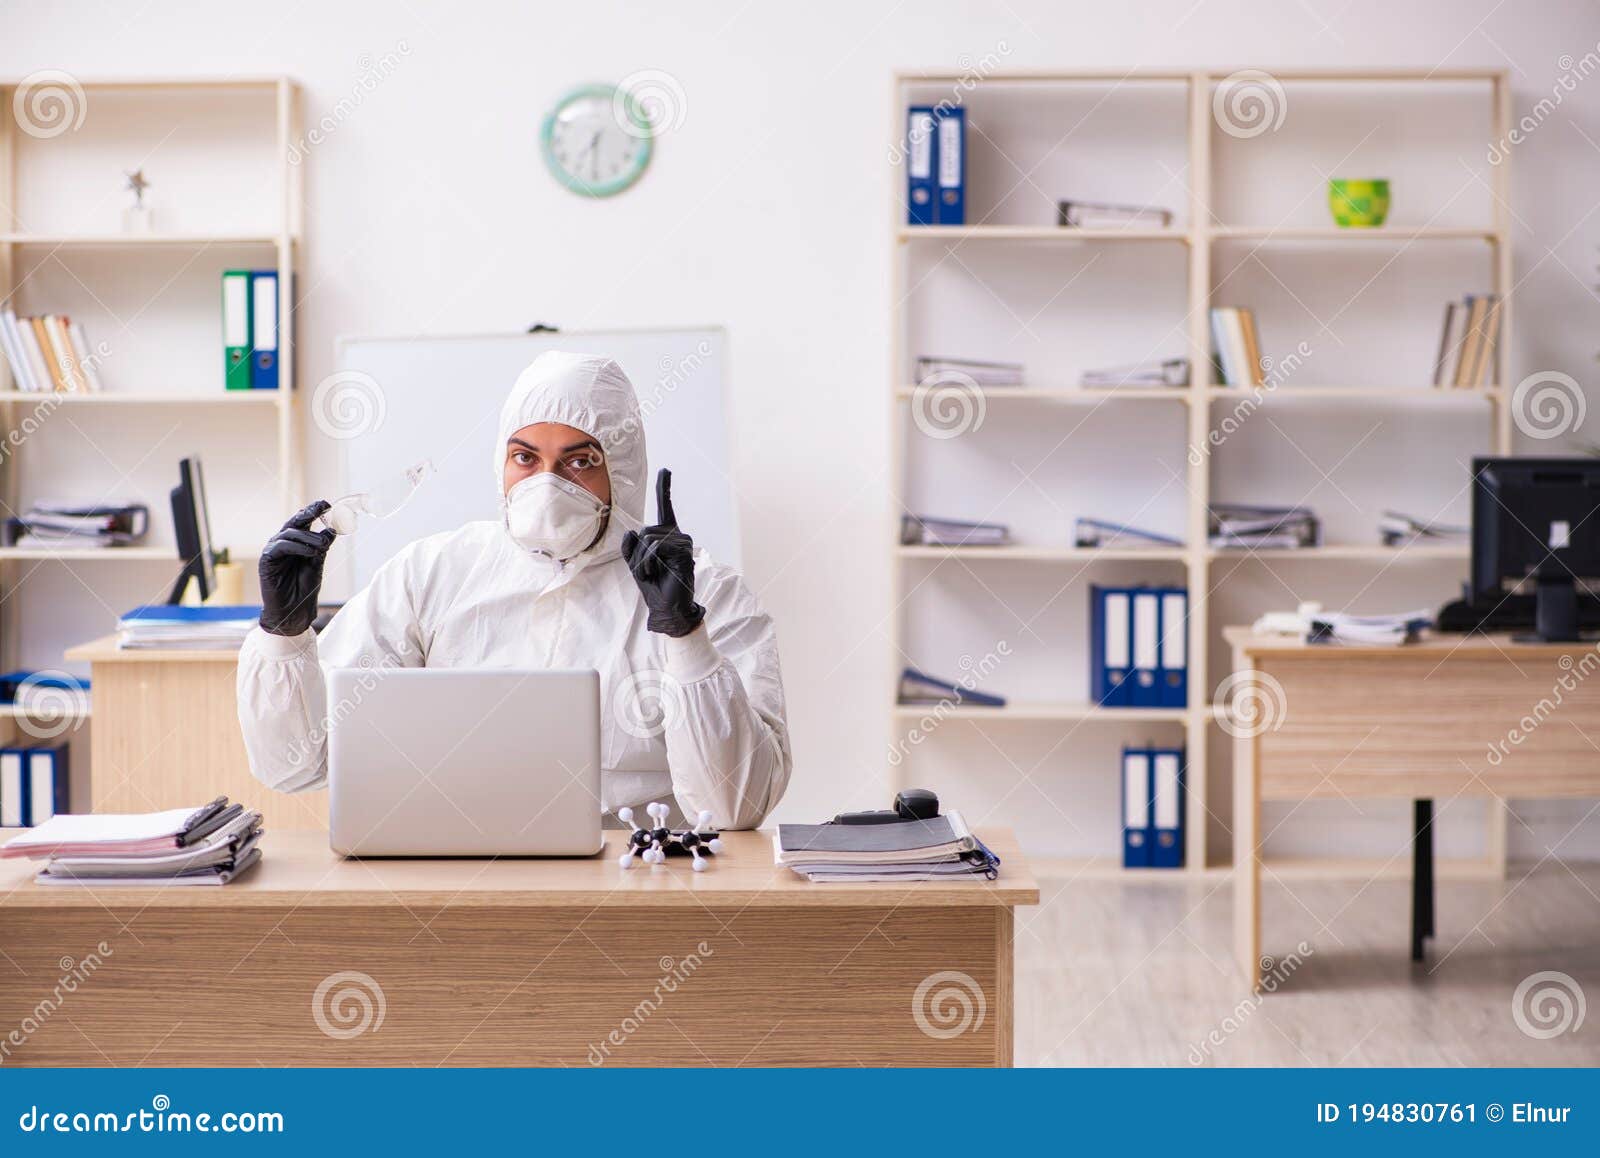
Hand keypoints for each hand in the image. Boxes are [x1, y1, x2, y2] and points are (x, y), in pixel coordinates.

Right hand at [259, 501, 336, 636]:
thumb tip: (332, 528)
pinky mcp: (267, 560)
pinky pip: (280, 547)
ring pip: (289, 533)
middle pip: (294, 522)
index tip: (326, 503)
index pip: (303, 522)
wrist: (294, 611)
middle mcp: (283, 543)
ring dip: (309, 537)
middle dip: (308, 513)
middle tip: (323, 507)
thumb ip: (322, 546)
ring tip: (323, 546)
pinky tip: (311, 552)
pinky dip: (297, 547)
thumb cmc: (304, 588)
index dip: (313, 510)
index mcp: (295, 542)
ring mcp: (273, 550)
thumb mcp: (318, 562)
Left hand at [621, 469, 704, 637]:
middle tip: (644, 572)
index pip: (665, 507)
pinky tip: (654, 574)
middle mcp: (677, 535)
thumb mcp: (635, 563)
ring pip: (649, 539)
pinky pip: (656, 547)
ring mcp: (683, 542)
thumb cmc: (653, 586)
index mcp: (667, 535)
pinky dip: (648, 562)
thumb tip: (631, 531)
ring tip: (649, 574)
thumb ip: (630, 546)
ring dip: (641, 560)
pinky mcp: (684, 552)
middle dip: (637, 553)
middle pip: (645, 531)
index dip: (664, 487)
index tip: (666, 470)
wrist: (666, 608)